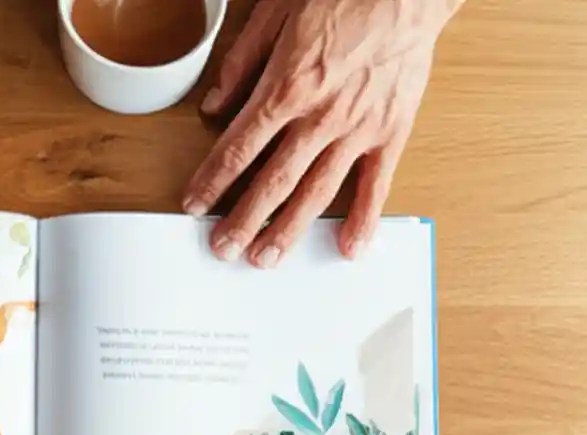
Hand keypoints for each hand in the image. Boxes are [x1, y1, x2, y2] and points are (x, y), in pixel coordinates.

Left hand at [184, 0, 460, 265]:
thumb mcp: (275, 12)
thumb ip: (241, 63)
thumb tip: (213, 105)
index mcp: (286, 87)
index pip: (238, 148)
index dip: (212, 180)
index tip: (194, 204)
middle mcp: (320, 116)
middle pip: (272, 181)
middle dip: (243, 220)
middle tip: (223, 249)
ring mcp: (358, 129)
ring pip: (317, 192)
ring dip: (288, 229)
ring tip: (265, 258)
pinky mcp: (392, 132)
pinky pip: (376, 184)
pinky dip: (363, 220)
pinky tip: (348, 248)